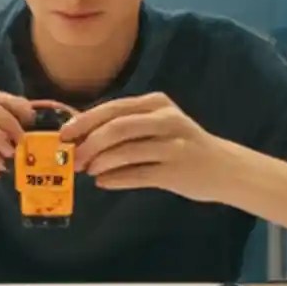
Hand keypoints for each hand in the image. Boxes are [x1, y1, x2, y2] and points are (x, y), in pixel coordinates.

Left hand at [58, 92, 226, 201]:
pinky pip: (137, 175)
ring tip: (88, 171)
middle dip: (88, 144)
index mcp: (156, 103)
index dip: (84, 122)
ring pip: (125, 152)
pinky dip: (115, 179)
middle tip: (73, 159)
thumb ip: (124, 126)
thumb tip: (79, 137)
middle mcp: (166, 120)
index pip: (113, 108)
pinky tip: (103, 182)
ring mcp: (173, 146)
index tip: (64, 135)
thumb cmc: (180, 144)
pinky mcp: (176, 172)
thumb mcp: (157, 125)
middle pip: (117, 128)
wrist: (223, 167)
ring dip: (100, 163)